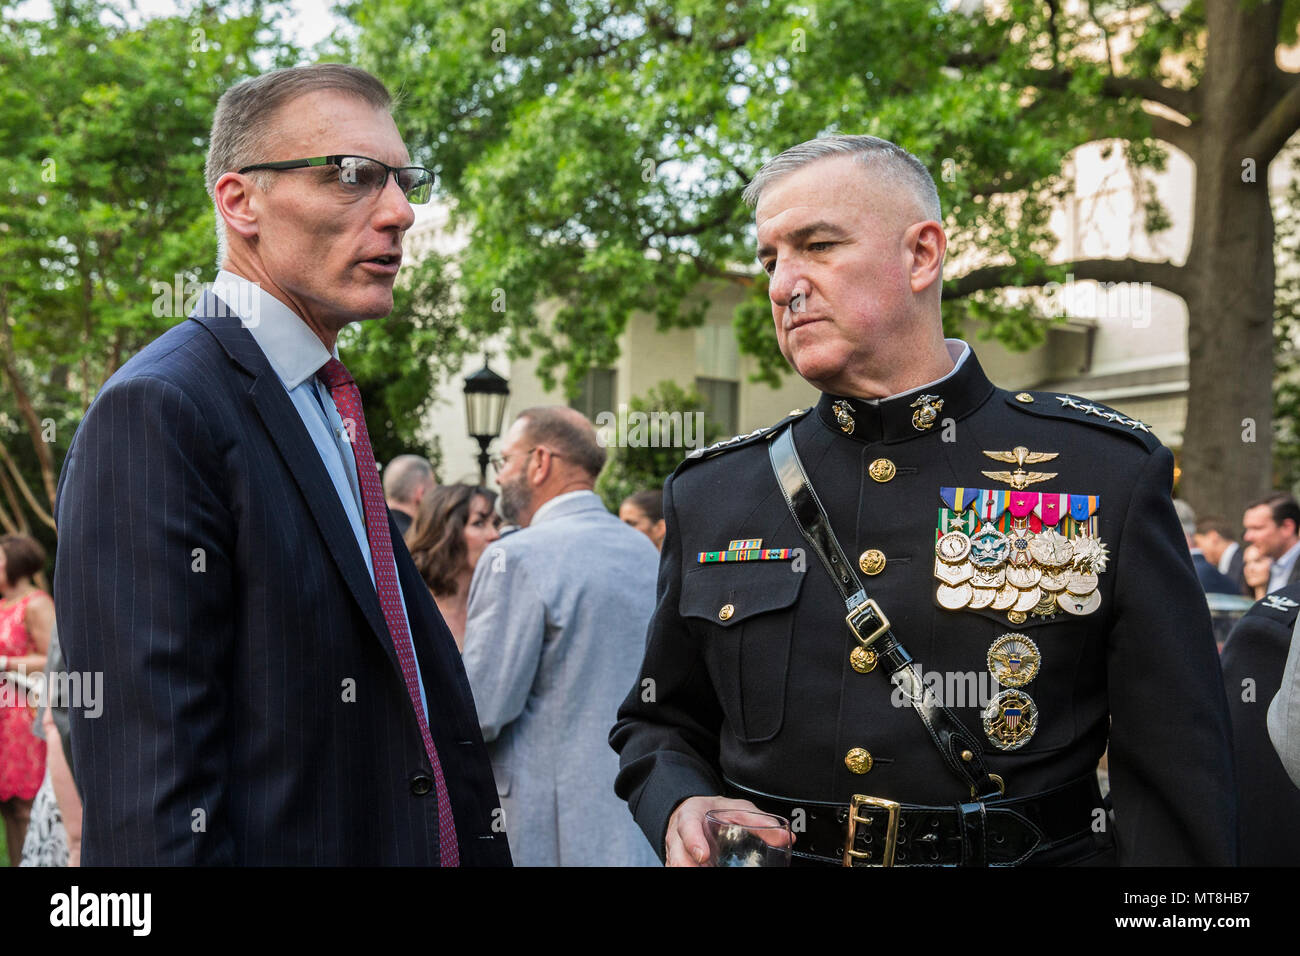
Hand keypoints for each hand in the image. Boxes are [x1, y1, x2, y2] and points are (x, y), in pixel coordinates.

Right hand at [665, 795, 791, 865]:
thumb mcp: (737, 809)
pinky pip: (678, 870)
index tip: (703, 855)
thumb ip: (760, 821)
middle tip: (706, 869)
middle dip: (687, 865)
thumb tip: (786, 837)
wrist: (696, 813)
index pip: (687, 826)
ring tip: (708, 870)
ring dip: (689, 870)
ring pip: (675, 866)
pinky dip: (690, 873)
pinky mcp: (678, 864)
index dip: (693, 841)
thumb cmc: (715, 811)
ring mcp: (675, 852)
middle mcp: (677, 835)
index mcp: (690, 815)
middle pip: (677, 854)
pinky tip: (704, 873)